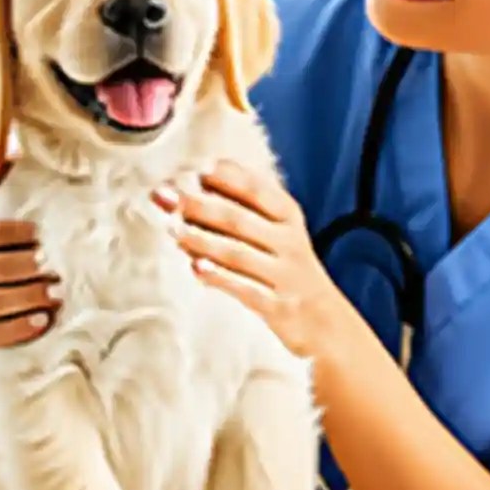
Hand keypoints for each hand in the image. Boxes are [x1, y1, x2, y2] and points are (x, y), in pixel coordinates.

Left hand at [150, 160, 352, 360]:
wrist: (325, 321)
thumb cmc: (288, 268)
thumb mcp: (279, 232)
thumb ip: (246, 208)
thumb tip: (198, 184)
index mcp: (288, 216)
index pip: (256, 189)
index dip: (225, 178)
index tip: (196, 169)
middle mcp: (288, 241)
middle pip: (238, 219)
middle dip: (198, 205)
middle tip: (165, 195)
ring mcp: (283, 274)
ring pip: (237, 253)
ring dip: (201, 240)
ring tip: (172, 230)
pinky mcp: (276, 305)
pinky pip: (243, 288)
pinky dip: (218, 277)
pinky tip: (195, 268)